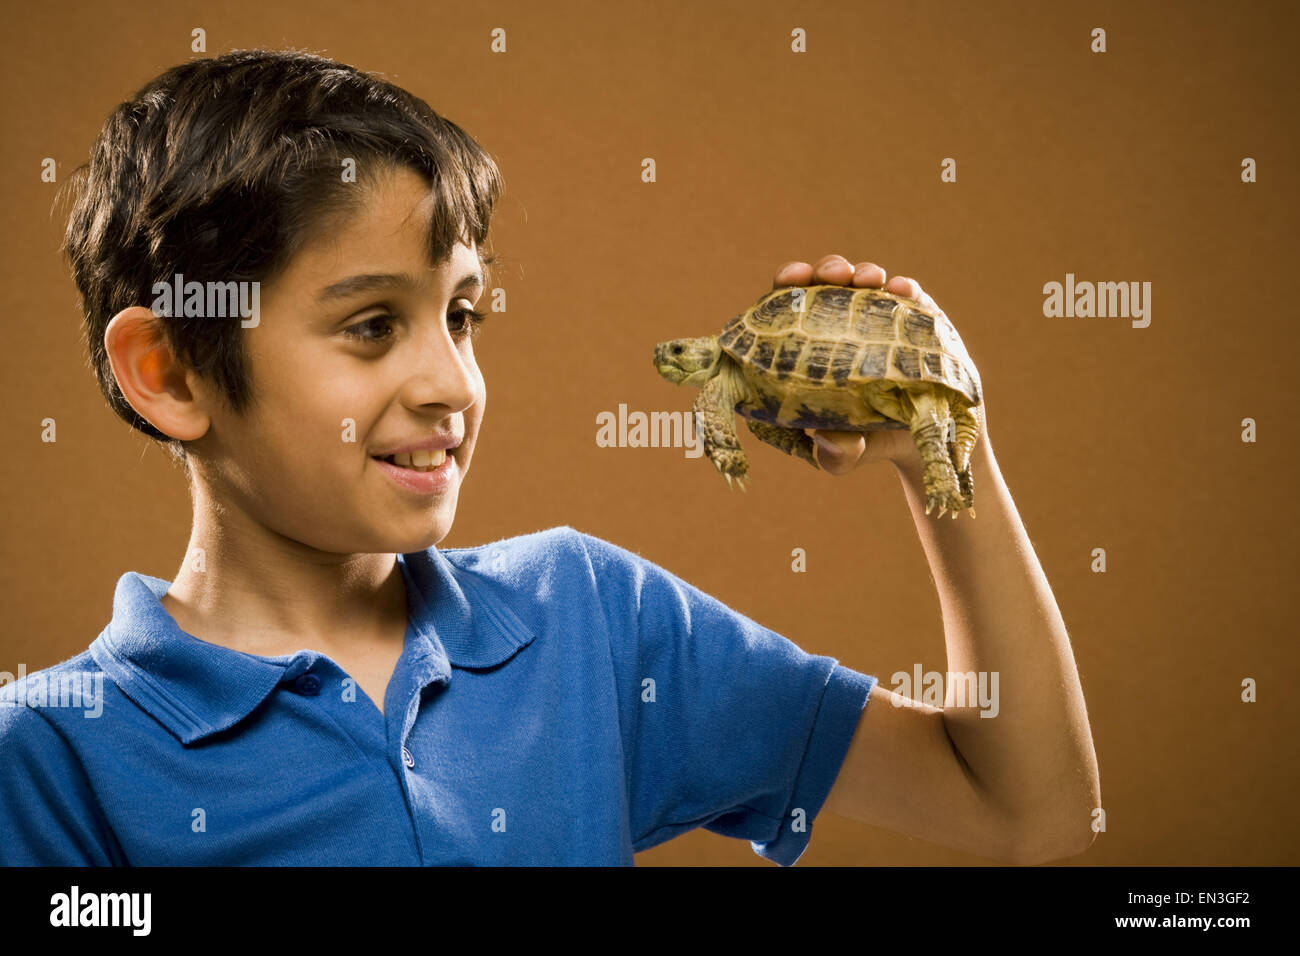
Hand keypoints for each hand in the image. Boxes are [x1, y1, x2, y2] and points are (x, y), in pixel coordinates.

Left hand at [771, 255, 968, 474]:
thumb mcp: (844, 456)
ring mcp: (874, 317)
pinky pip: (907, 295)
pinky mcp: (912, 318)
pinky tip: (903, 290)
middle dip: (824, 270)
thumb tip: (825, 437)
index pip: (786, 308)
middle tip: (835, 275)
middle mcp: (837, 323)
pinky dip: (905, 289)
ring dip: (863, 274)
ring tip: (870, 279)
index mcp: (806, 348)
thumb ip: (833, 454)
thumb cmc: (866, 443)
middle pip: (821, 283)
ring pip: (861, 281)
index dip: (785, 287)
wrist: (924, 442)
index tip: (790, 279)